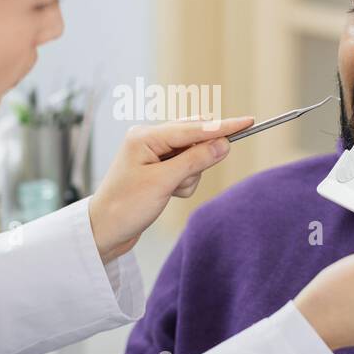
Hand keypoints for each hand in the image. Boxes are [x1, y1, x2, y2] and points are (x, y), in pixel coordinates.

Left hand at [88, 116, 253, 262]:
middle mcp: (149, 139)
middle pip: (194, 138)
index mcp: (145, 136)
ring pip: (192, 156)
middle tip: (182, 181)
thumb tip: (223, 144)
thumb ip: (194, 161)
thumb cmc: (125, 207)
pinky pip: (185, 169)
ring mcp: (153, 154)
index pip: (193, 128)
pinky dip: (184, 183)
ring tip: (170, 192)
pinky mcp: (157, 168)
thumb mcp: (163, 183)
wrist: (104, 232)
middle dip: (199, 160)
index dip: (223, 127)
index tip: (249, 121)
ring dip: (190, 176)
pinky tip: (168, 195)